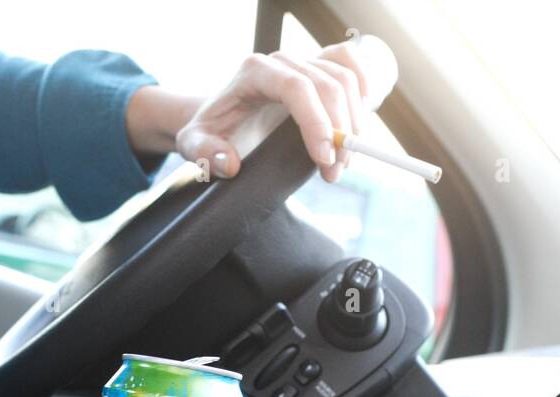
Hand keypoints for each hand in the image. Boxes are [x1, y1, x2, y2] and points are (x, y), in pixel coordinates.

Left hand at [127, 37, 394, 183]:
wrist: (220, 118)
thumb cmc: (211, 130)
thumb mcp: (195, 144)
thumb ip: (205, 153)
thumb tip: (230, 164)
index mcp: (254, 72)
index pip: (296, 87)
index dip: (317, 122)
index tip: (323, 158)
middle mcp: (282, 61)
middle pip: (328, 85)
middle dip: (339, 132)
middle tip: (334, 172)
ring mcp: (303, 62)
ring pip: (346, 79)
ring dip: (354, 122)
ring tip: (342, 161)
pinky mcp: (318, 70)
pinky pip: (351, 68)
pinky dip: (364, 91)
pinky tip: (359, 123)